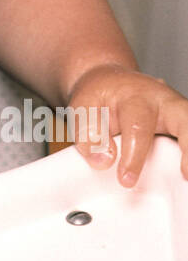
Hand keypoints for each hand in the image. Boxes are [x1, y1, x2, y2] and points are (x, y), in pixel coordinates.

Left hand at [67, 64, 187, 186]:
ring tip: (186, 176)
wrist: (111, 81)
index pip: (138, 127)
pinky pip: (186, 137)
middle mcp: (164, 102)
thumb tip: (104, 161)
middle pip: (185, 120)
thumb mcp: (83, 106)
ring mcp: (177, 114)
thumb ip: (88, 132)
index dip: (133, 156)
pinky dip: (186, 154)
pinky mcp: (181, 126)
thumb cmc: (100, 94)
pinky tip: (182, 173)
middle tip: (185, 175)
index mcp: (136, 97)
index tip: (125, 179)